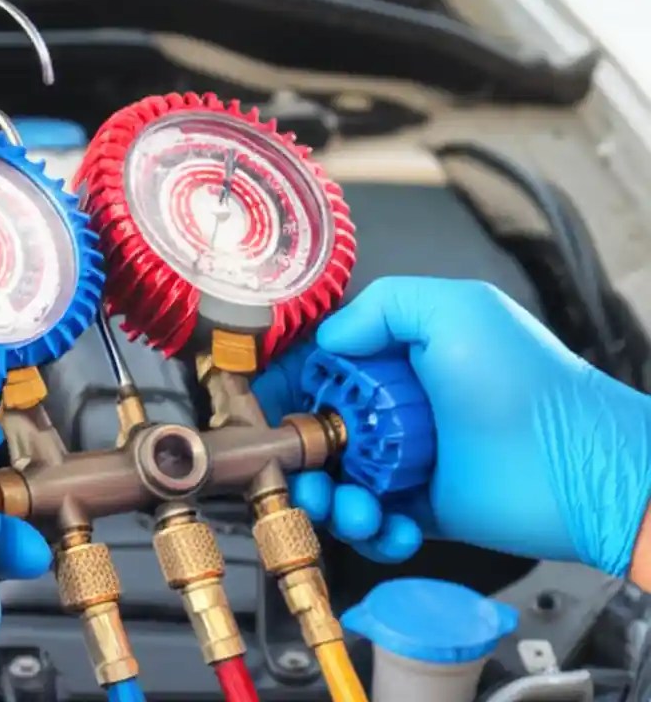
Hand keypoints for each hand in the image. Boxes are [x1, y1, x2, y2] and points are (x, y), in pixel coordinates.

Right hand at [263, 277, 650, 576]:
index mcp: (395, 360)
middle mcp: (394, 410)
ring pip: (335, 486)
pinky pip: (373, 526)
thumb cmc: (527, 384)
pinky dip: (374, 532)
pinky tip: (393, 524)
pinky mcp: (419, 510)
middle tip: (300, 468)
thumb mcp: (458, 309)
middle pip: (314, 435)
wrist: (578, 467)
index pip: (318, 369)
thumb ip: (383, 305)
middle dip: (297, 457)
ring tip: (353, 507)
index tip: (259, 408)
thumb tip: (328, 339)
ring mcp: (405, 462)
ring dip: (329, 501)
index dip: (283, 389)